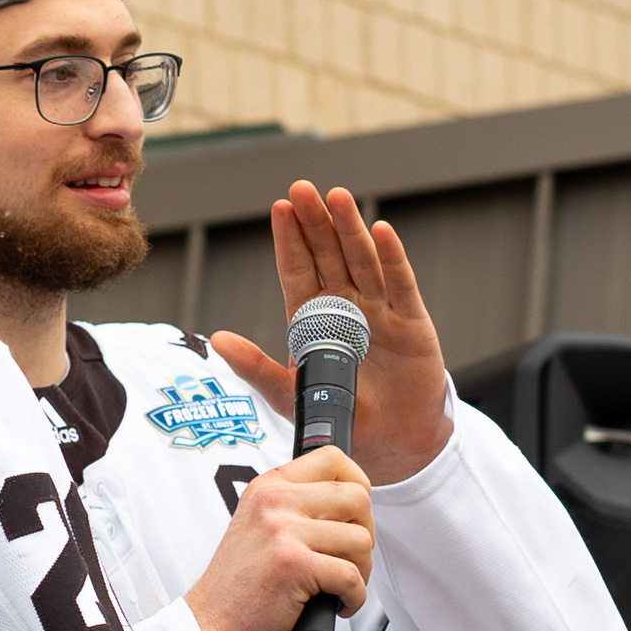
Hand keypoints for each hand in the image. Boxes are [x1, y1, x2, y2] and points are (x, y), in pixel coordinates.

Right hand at [182, 448, 375, 630]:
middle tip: (347, 558)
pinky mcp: (294, 565)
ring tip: (336, 586)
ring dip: (361, 571)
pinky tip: (333, 605)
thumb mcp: (258, 528)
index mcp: (266, 488)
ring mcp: (282, 531)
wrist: (209, 628)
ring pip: (361, 540)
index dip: (358, 482)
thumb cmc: (237, 588)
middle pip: (358, 498)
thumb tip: (351, 504)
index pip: (331, 458)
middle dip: (365, 533)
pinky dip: (353, 598)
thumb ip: (295, 508)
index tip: (354, 512)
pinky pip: (353, 577)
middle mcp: (273, 502)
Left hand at [207, 181, 453, 485]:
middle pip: (329, 255)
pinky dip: (392, 257)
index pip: (298, 271)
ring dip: (350, 229)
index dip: (290, 240)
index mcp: (313, 319)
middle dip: (316, 223)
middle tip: (302, 188)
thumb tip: (218, 339)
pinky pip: (401, 284)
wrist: (389, 442)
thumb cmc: (338, 413)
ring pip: (362, 260)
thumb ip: (254, 366)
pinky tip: (382, 230)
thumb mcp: (287, 391)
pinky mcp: (411, 322)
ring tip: (337, 196)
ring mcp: (380, 310)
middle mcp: (346, 306)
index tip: (279, 207)